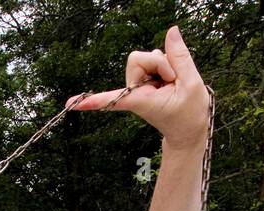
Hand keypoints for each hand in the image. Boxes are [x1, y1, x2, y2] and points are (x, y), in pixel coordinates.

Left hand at [64, 25, 208, 151]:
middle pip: (137, 58)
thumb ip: (180, 57)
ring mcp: (139, 84)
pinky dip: (165, 64)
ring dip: (164, 64)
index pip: (113, 99)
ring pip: (147, 56)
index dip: (93, 100)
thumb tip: (171, 31)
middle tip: (173, 80)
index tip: (71, 104)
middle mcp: (134, 92)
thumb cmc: (189, 113)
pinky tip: (170, 78)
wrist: (189, 127)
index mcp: (140, 101)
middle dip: (158, 62)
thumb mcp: (192, 84)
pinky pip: (153, 59)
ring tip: (174, 83)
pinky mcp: (145, 79)